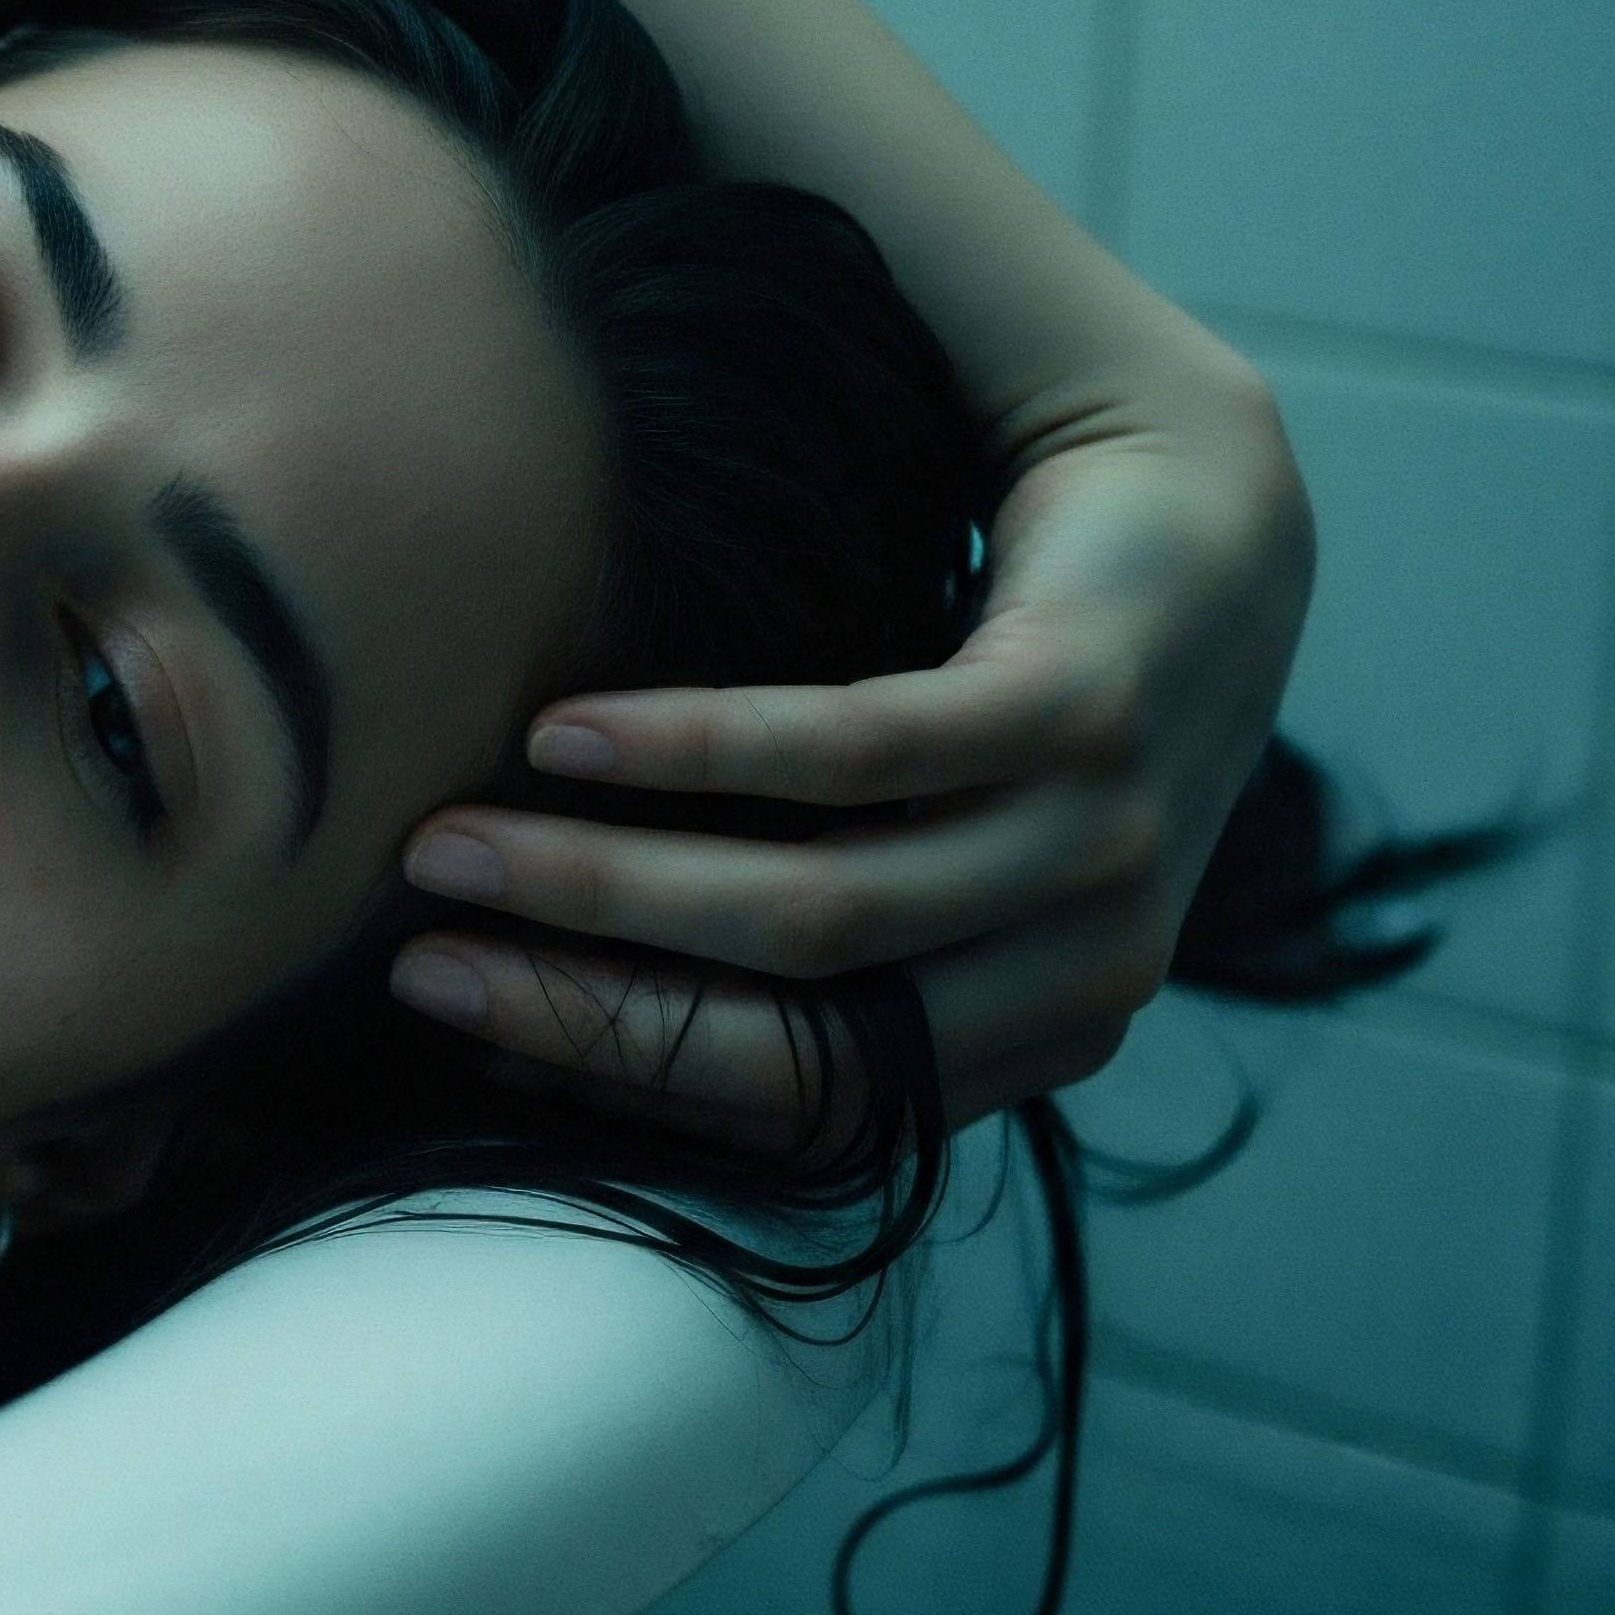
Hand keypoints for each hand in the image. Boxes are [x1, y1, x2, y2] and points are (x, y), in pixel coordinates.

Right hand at [384, 407, 1311, 1143]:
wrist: (1198, 504)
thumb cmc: (1015, 693)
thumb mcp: (923, 851)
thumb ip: (784, 942)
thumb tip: (527, 1027)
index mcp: (1029, 1032)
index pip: (795, 1109)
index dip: (613, 1075)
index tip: (451, 1021)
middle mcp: (1082, 966)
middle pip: (793, 1032)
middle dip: (583, 1006)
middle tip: (417, 963)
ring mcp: (1099, 843)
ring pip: (814, 911)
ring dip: (606, 885)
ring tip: (453, 841)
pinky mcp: (1086, 710)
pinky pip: (858, 753)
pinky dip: (695, 751)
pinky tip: (569, 734)